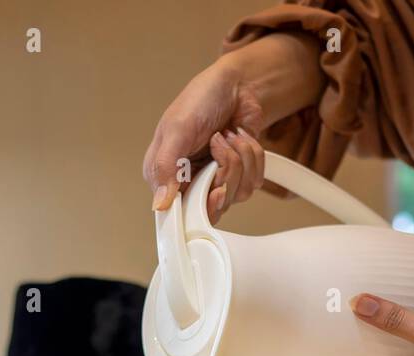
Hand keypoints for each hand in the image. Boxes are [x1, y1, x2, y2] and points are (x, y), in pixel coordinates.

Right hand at [142, 63, 265, 222]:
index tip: (214, 190)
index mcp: (165, 175)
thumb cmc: (201, 99)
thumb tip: (160, 205)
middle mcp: (189, 182)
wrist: (235, 84)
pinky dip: (253, 156)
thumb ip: (166, 167)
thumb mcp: (177, 129)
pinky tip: (240, 138)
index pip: (179, 214)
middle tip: (219, 146)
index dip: (200, 208)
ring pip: (237, 194)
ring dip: (240, 158)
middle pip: (213, 208)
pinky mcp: (239, 174)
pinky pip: (254, 181)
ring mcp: (215, 180)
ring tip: (227, 135)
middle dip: (224, 173)